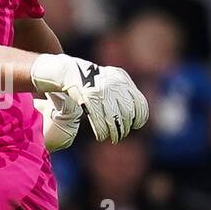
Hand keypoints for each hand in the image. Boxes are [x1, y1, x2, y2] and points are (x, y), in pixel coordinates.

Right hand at [31, 54, 148, 143]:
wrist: (70, 71)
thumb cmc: (94, 79)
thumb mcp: (113, 78)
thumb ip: (125, 91)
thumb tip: (137, 113)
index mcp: (122, 79)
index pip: (140, 103)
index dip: (139, 118)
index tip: (135, 125)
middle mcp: (114, 85)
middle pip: (127, 113)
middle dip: (125, 127)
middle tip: (122, 134)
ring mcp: (102, 92)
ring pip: (115, 119)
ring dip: (115, 133)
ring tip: (113, 138)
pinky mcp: (89, 99)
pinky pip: (100, 121)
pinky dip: (102, 132)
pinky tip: (101, 136)